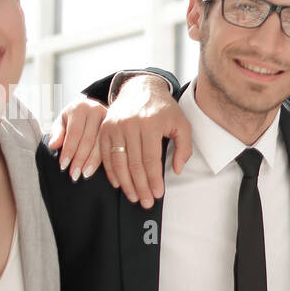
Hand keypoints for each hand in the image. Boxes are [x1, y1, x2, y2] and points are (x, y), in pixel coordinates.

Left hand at [48, 97, 106, 181]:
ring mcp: (109, 120)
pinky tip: (96, 169)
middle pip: (88, 140)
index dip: (69, 150)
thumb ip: (57, 133)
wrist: (90, 109)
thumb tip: (53, 146)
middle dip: (80, 159)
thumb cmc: (73, 118)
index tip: (63, 165)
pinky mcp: (116, 129)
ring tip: (84, 174)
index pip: (74, 133)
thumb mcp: (62, 122)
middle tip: (74, 174)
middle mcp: (96, 111)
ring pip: (100, 144)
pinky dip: (102, 160)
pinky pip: (109, 147)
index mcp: (80, 108)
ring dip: (91, 162)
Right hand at [99, 75, 192, 208]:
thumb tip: (177, 170)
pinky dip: (111, 171)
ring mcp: (114, 126)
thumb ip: (184, 147)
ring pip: (118, 162)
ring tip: (134, 197)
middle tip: (146, 202)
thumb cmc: (164, 109)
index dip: (153, 180)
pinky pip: (106, 154)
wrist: (141, 88)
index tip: (157, 194)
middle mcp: (129, 125)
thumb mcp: (181, 124)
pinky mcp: (105, 128)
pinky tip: (118, 184)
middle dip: (140, 186)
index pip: (151, 159)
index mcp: (150, 124)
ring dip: (125, 183)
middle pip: (134, 164)